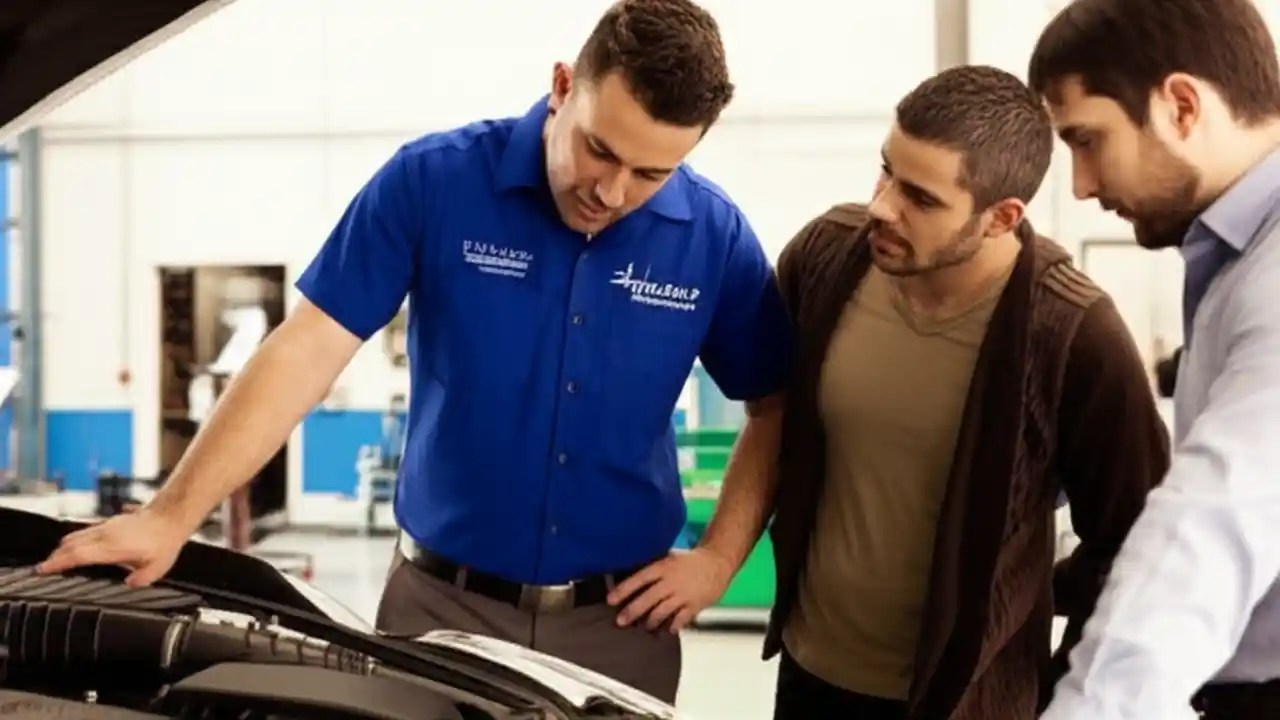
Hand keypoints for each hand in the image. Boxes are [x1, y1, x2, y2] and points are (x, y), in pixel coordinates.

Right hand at [35, 506, 191, 586]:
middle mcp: (105, 534)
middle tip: (44, 568)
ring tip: (57, 559)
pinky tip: (78, 548)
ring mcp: (107, 526)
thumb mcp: (157, 568)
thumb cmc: (165, 541)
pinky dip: (76, 540)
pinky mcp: (111, 522)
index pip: (77, 554)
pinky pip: (86, 531)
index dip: (58, 562)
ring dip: (64, 547)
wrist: (171, 516)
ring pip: (77, 535)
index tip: (42, 569)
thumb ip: (140, 579)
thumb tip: (128, 585)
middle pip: (70, 543)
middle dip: (55, 556)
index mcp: (112, 547)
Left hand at [607, 548, 735, 632]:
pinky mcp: (695, 604)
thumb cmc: (690, 560)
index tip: (610, 600)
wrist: (718, 561)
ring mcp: (683, 594)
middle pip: (648, 598)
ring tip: (645, 627)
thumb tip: (632, 576)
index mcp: (663, 567)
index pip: (639, 578)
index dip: (624, 589)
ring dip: (651, 621)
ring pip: (662, 611)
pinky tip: (668, 630)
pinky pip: (681, 618)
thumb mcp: (670, 558)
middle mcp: (671, 581)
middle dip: (632, 611)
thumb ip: (654, 568)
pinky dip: (674, 626)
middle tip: (620, 621)